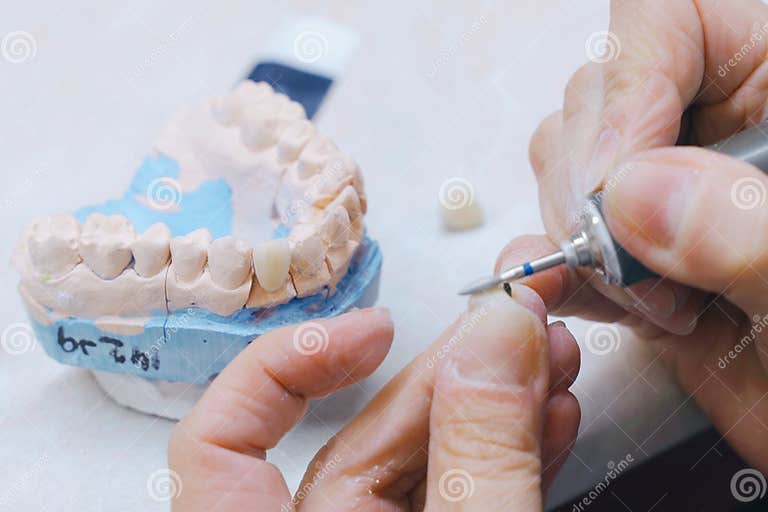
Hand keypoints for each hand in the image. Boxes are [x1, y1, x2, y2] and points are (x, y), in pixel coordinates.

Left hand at [169, 287, 579, 510]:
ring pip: (420, 471)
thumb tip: (499, 337)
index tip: (372, 331)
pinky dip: (503, 458)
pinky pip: (455, 500)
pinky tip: (546, 418)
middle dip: (450, 378)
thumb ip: (481, 457)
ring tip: (548, 360)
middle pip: (357, 444)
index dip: (285, 368)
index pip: (220, 445)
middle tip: (514, 326)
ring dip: (492, 410)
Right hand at [517, 0, 767, 470]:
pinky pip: (568, 247)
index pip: (670, 19)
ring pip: (567, 170)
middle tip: (636, 260)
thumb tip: (631, 193)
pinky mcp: (645, 267)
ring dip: (579, 238)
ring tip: (651, 299)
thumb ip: (753, 230)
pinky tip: (563, 295)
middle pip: (598, 101)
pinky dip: (555, 273)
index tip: (618, 181)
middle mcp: (719, 131)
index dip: (629, 84)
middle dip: (594, 185)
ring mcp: (672, 202)